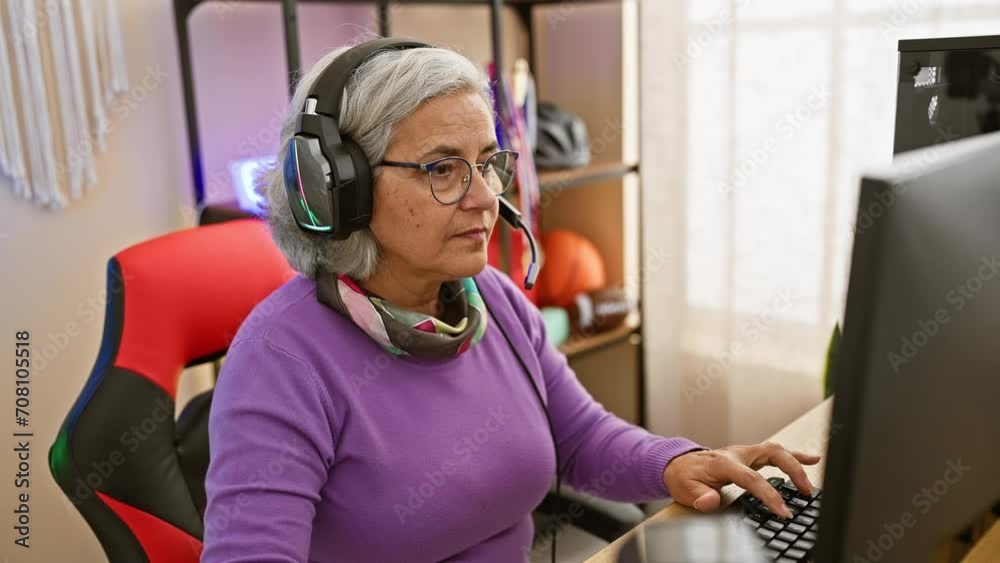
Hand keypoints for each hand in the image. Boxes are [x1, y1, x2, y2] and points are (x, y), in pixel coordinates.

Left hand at [662, 442, 820, 517]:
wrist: (678, 464)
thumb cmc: (684, 477)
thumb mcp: (686, 490)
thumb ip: (700, 496)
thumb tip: (711, 501)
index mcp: (724, 463)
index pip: (751, 479)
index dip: (769, 494)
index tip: (783, 510)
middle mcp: (737, 454)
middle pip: (772, 454)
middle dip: (792, 471)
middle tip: (805, 492)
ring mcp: (745, 453)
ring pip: (777, 450)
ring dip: (797, 462)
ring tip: (813, 477)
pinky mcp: (749, 455)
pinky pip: (775, 452)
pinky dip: (794, 455)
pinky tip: (812, 459)